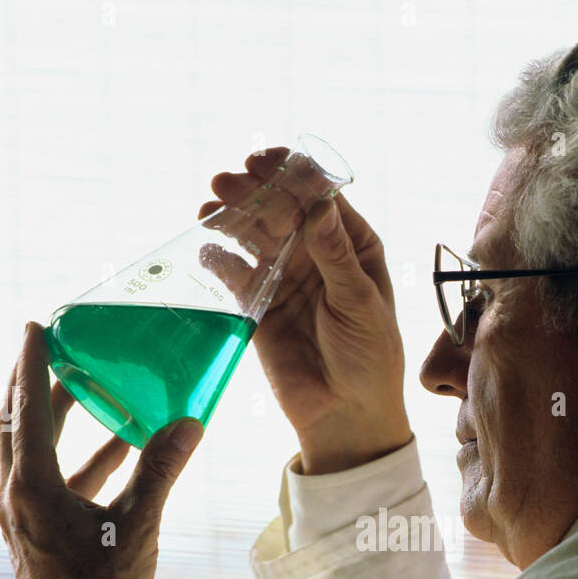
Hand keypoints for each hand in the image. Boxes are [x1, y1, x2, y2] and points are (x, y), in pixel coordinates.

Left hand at [0, 323, 202, 578]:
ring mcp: (19, 517)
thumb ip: (160, 470)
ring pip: (29, 451)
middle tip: (51, 349)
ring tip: (90, 393)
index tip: (37, 327)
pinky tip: (116, 453)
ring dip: (56, 420)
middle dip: (33, 383)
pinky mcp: (33, 534)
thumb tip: (187, 424)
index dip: (33, 363)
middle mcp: (14, 496)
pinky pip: (46, 479)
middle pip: (15, 424)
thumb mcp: (137, 525)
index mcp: (31, 487)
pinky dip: (74, 458)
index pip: (27, 409)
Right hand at [199, 147, 412, 473]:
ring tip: (210, 207)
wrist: (346, 415)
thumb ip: (336, 257)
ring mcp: (284, 277)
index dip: (291, 174)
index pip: (318, 195)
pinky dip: (218, 258)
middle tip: (227, 183)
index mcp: (351, 244)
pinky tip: (207, 248)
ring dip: (231, 217)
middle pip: (279, 209)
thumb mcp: (360, 305)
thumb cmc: (370, 359)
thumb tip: (318, 204)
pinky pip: (233, 273)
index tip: (265, 163)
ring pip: (252, 235)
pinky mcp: (257, 306)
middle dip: (253, 191)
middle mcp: (315, 253)